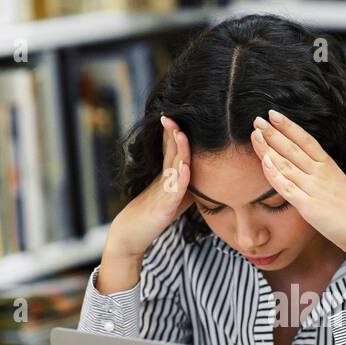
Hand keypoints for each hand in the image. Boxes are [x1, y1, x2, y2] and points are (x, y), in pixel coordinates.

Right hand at [103, 114, 193, 262]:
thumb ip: (191, 184)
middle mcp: (164, 177)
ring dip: (177, 149)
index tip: (185, 112)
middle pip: (170, 149)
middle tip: (175, 110)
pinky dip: (179, 178)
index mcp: (167, 173)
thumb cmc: (156, 214)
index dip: (177, 130)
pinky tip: (185, 168)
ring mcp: (163, 190)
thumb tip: (213, 176)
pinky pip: (173, 190)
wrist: (132, 234)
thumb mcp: (178, 196)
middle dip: (174, 130)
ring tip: (181, 132)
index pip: (172, 146)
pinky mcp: (163, 206)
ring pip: (172, 165)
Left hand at [250, 110, 345, 261]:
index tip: (273, 114)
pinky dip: (274, 174)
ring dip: (269, 148)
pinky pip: (287, 187)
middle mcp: (320, 173)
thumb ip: (320, 175)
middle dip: (273, 133)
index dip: (289, 126)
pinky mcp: (309, 206)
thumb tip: (303, 168)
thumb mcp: (337, 184)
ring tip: (255, 135)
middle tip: (257, 120)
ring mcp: (314, 189)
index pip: (305, 140)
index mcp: (329, 165)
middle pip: (293, 148)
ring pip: (286, 164)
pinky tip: (264, 162)